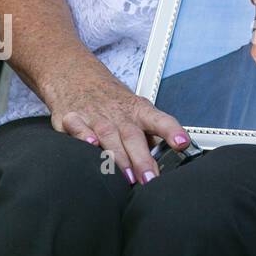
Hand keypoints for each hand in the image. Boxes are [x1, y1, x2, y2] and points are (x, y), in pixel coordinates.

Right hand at [46, 70, 190, 186]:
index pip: (160, 120)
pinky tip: (92, 146)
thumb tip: (168, 162)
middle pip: (133, 135)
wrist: (78, 76)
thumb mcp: (136, 111)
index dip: (172, 131)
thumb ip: (149, 136)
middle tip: (150, 179)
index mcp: (139, 110)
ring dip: (119, 156)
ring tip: (128, 178)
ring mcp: (96, 115)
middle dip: (143, 159)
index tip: (182, 143)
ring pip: (109, 135)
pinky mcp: (72, 119)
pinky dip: (84, 137)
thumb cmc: (113, 102)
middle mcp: (119, 113)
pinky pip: (78, 128)